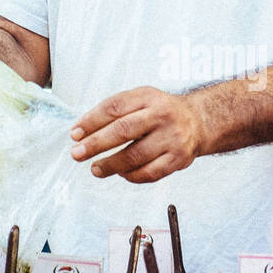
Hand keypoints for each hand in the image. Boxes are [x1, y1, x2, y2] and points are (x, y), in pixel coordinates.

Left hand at [69, 87, 203, 182]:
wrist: (198, 121)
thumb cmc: (159, 112)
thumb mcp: (141, 99)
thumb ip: (114, 111)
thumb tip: (81, 133)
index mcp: (148, 97)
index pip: (114, 107)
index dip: (91, 121)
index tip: (74, 134)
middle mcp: (162, 115)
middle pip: (123, 130)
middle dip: (96, 144)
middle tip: (77, 154)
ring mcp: (172, 138)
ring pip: (135, 155)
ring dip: (111, 165)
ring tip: (95, 169)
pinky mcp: (178, 159)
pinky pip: (149, 173)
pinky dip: (131, 176)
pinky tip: (121, 173)